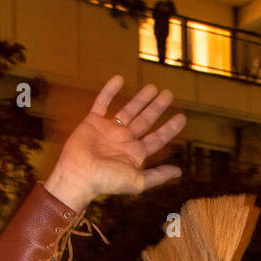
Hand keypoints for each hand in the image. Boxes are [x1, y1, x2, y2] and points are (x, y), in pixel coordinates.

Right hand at [45, 76, 185, 211]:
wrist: (79, 175)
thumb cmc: (107, 181)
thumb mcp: (137, 182)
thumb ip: (158, 176)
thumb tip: (180, 172)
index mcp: (135, 154)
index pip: (157, 139)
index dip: (170, 128)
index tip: (182, 117)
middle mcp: (124, 140)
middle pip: (145, 120)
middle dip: (157, 108)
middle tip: (169, 94)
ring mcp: (108, 130)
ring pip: (128, 110)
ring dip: (140, 99)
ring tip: (153, 87)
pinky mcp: (92, 122)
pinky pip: (102, 102)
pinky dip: (109, 90)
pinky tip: (119, 79)